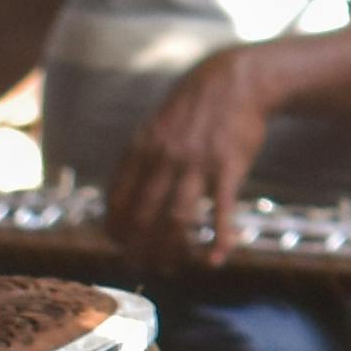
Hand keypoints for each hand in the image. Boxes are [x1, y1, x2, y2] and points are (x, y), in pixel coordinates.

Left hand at [103, 47, 299, 261]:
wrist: (234, 81)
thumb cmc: (192, 109)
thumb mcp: (154, 126)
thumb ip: (137, 160)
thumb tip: (118, 197)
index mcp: (142, 148)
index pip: (118, 199)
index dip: (115, 229)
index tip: (119, 246)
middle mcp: (165, 157)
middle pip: (145, 217)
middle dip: (140, 250)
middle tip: (143, 267)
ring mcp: (198, 164)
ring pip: (178, 220)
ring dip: (172, 251)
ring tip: (171, 268)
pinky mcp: (229, 168)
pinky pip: (222, 212)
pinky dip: (219, 240)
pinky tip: (215, 259)